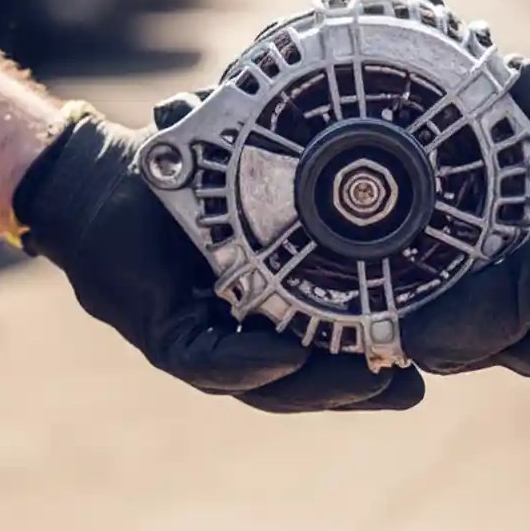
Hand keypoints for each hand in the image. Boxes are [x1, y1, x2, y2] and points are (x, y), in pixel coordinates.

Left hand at [13, 94, 423, 412]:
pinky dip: (248, 362)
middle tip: (413, 388)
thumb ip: (306, 177)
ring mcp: (207, 343)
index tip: (431, 360)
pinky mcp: (167, 340)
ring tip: (371, 381)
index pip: (333, 344)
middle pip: (311, 380)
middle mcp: (244, 332)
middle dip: (363, 388)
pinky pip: (210, 361)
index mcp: (272, 304)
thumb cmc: (182, 179)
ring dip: (322, 386)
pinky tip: (286, 357)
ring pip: (270, 385)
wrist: (97, 181)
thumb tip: (379, 142)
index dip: (380, 358)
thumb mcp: (257, 177)